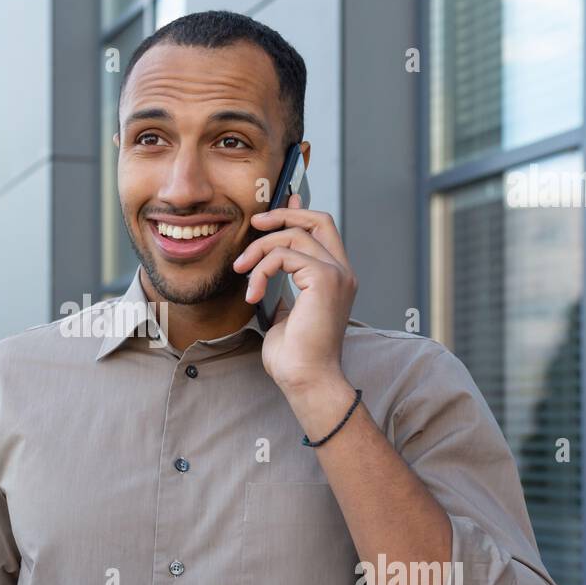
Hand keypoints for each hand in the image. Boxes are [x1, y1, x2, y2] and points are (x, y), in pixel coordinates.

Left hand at [232, 192, 357, 392]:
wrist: (306, 379)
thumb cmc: (295, 356)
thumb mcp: (285, 312)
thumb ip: (283, 286)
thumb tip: (269, 266)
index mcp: (336, 278)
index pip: (322, 229)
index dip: (299, 211)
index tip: (276, 205)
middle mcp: (342, 272)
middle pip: (316, 219)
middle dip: (283, 213)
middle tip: (255, 225)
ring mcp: (336, 274)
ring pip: (292, 236)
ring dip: (259, 250)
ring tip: (242, 272)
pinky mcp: (324, 279)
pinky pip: (283, 255)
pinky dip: (261, 270)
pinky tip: (253, 294)